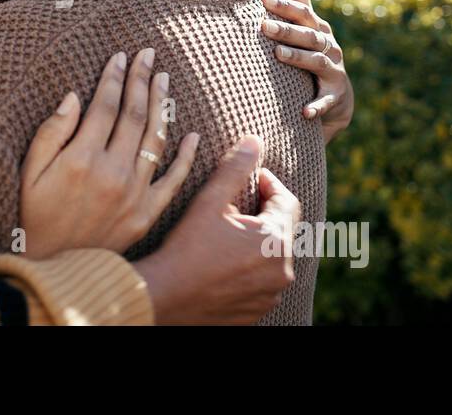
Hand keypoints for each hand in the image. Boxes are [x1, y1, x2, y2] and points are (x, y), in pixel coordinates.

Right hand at [19, 48, 196, 258]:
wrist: (52, 267)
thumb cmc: (34, 216)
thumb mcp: (29, 173)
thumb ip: (51, 133)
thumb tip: (74, 97)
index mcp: (82, 158)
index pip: (105, 106)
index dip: (114, 77)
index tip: (120, 56)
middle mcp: (113, 172)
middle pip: (133, 115)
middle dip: (140, 80)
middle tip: (147, 55)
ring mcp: (134, 193)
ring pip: (155, 139)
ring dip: (162, 105)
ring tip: (163, 80)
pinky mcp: (147, 213)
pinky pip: (173, 180)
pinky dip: (186, 156)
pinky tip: (192, 133)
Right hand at [133, 135, 300, 324]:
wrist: (164, 298)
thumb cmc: (185, 249)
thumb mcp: (209, 202)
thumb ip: (235, 169)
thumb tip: (254, 141)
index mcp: (275, 240)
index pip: (288, 201)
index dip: (270, 185)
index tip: (253, 179)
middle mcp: (282, 270)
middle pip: (282, 230)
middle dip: (263, 214)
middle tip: (236, 205)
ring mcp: (271, 294)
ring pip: (273, 257)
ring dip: (258, 243)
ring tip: (229, 234)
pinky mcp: (258, 310)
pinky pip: (263, 282)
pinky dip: (251, 269)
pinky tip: (226, 262)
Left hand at [261, 0, 353, 142]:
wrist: (337, 97)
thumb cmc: (315, 55)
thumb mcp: (309, 30)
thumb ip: (300, 4)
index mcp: (319, 30)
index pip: (303, 14)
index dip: (285, 5)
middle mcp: (329, 47)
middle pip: (308, 36)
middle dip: (286, 30)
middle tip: (264, 26)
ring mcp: (334, 71)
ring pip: (316, 62)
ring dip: (298, 58)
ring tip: (279, 55)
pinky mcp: (335, 96)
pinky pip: (326, 101)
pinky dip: (316, 106)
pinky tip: (304, 111)